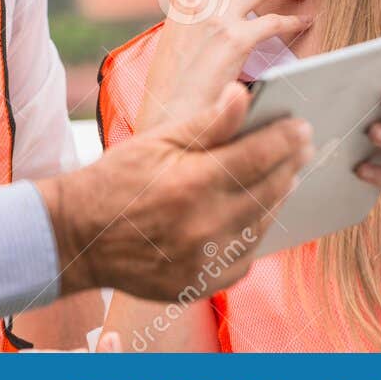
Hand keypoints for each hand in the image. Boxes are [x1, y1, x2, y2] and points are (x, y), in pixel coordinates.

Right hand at [38, 83, 312, 300]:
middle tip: (301, 146)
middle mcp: (206, 225)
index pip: (259, 156)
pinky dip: (254, 233)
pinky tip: (252, 214)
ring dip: (277, 197)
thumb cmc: (114, 181)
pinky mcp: (204, 284)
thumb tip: (243, 95)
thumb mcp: (155, 141)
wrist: (79, 238)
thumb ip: (206, 122)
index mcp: (193, 183)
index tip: (301, 127)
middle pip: (270, 191)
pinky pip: (245, 257)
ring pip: (263, 225)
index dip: (285, 139)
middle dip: (290, 164)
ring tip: (283, 176)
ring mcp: (207, 260)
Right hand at [139, 0, 309, 127]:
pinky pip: (275, 18)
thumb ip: (192, 19)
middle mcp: (195, 2)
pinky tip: (303, 23)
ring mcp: (214, 19)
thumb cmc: (173, 91)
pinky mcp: (235, 41)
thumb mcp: (174, 42)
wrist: (169, 121)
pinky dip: (294, 18)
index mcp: (178, 1)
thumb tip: (215, 9)